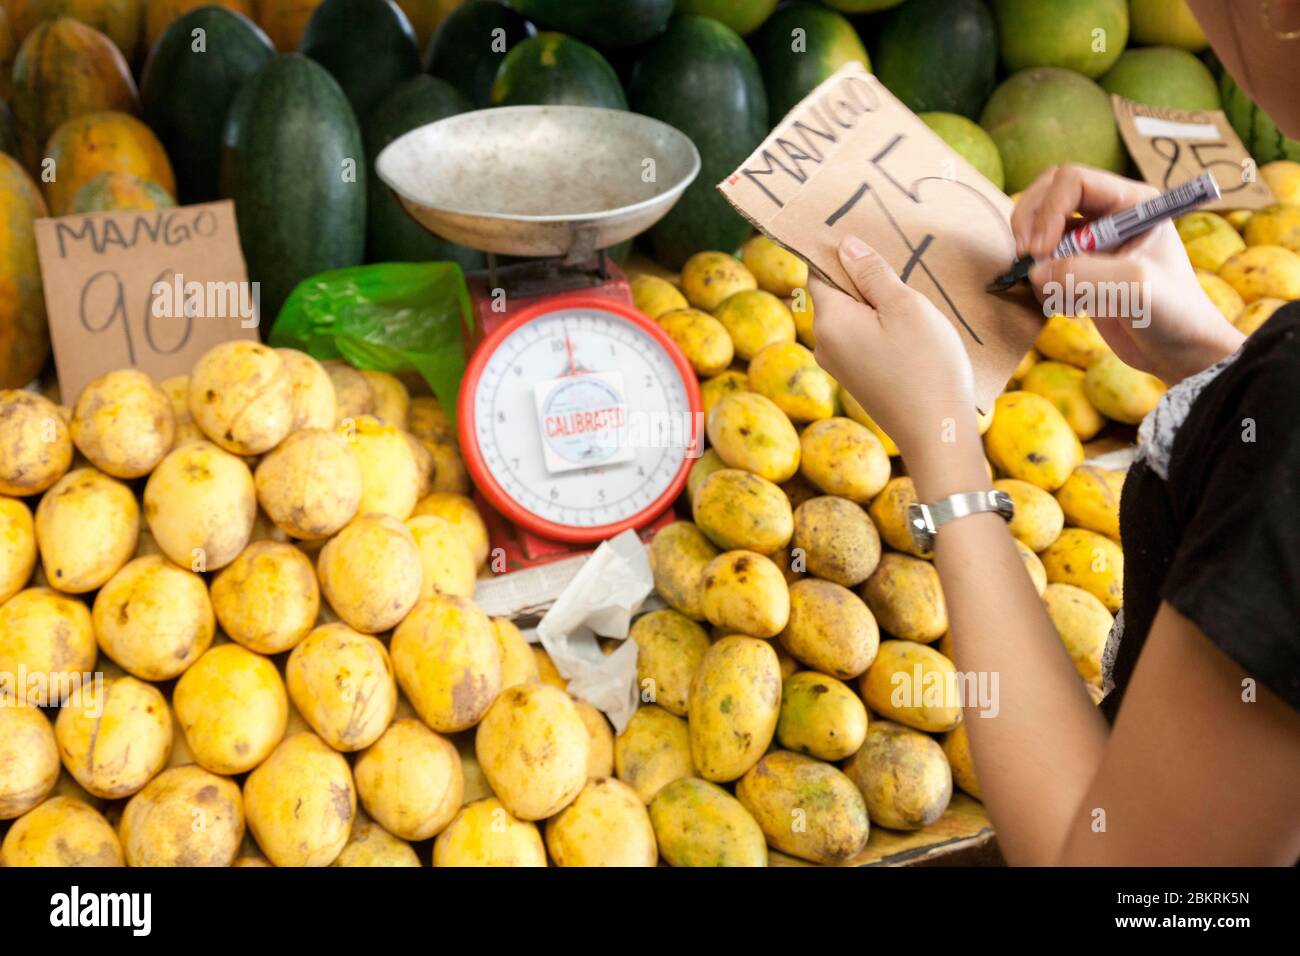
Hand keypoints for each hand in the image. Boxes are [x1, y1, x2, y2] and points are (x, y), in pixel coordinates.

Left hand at [811, 236, 979, 462]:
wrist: (938, 433)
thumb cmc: (926, 367)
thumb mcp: (904, 306)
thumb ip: (871, 273)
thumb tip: (844, 245)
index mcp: (829, 320)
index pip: (819, 269)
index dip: (838, 249)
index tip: (862, 229)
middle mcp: (824, 342)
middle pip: (835, 292)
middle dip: (861, 274)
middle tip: (898, 258)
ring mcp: (839, 363)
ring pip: (851, 315)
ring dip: (874, 300)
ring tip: (909, 291)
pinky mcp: (858, 377)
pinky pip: (861, 336)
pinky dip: (879, 323)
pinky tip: (908, 324)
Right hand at [1013, 164, 1242, 383]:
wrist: (1179, 351)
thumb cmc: (1173, 313)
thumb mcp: (1134, 287)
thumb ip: (1083, 273)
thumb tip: (1035, 270)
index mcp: (1132, 202)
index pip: (1073, 182)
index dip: (1049, 211)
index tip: (1040, 251)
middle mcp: (1110, 214)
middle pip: (1048, 194)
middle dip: (1031, 223)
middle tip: (1026, 256)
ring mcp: (1092, 242)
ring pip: (1041, 229)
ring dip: (1035, 260)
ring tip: (1056, 292)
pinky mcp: (1080, 269)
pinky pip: (1043, 263)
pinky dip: (1042, 284)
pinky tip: (1069, 305)